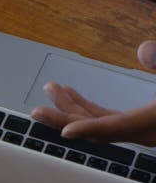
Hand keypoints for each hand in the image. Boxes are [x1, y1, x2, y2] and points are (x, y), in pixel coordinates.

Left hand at [30, 41, 155, 145]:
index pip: (116, 127)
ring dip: (72, 107)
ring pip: (99, 123)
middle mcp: (146, 131)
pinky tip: (70, 94)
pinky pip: (107, 119)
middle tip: (37, 111)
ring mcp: (142, 130)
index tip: (66, 132)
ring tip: (50, 89)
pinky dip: (86, 107)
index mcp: (153, 121)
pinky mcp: (139, 124)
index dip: (89, 129)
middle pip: (98, 130)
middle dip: (65, 118)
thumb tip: (143, 50)